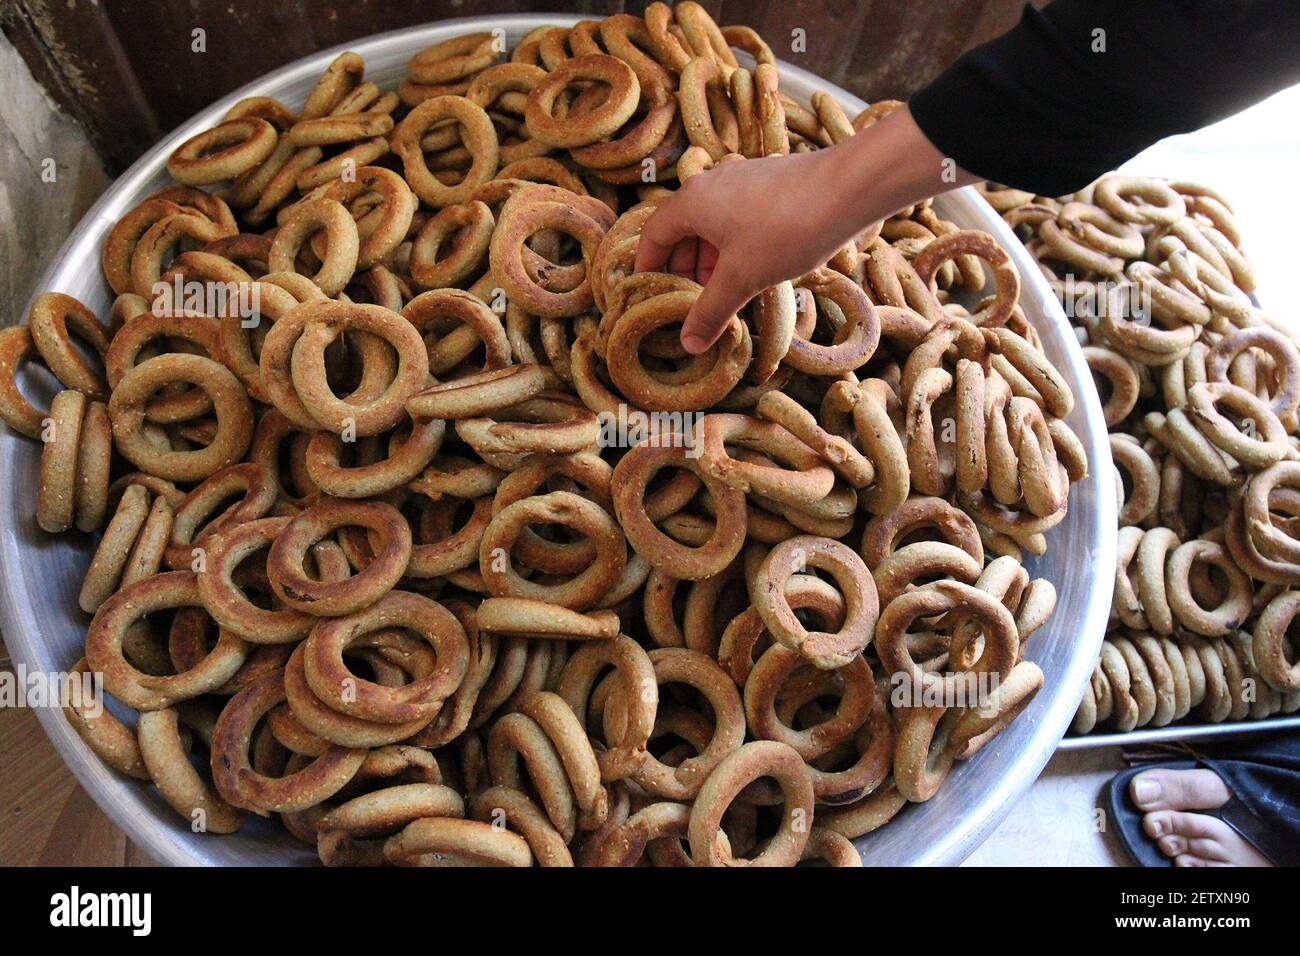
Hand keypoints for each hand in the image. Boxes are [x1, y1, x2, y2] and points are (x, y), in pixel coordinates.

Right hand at [634, 106, 976, 352]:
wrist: (848, 189)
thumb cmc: (786, 229)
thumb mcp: (742, 279)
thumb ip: (711, 311)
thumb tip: (689, 343)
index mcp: (692, 202)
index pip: (654, 236)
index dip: (649, 268)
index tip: (650, 294)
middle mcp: (711, 185)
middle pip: (683, 231)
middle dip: (685, 270)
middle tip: (693, 304)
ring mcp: (741, 181)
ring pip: (714, 226)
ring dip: (713, 261)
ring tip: (726, 294)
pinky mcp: (769, 184)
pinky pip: (739, 218)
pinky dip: (736, 246)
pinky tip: (755, 270)